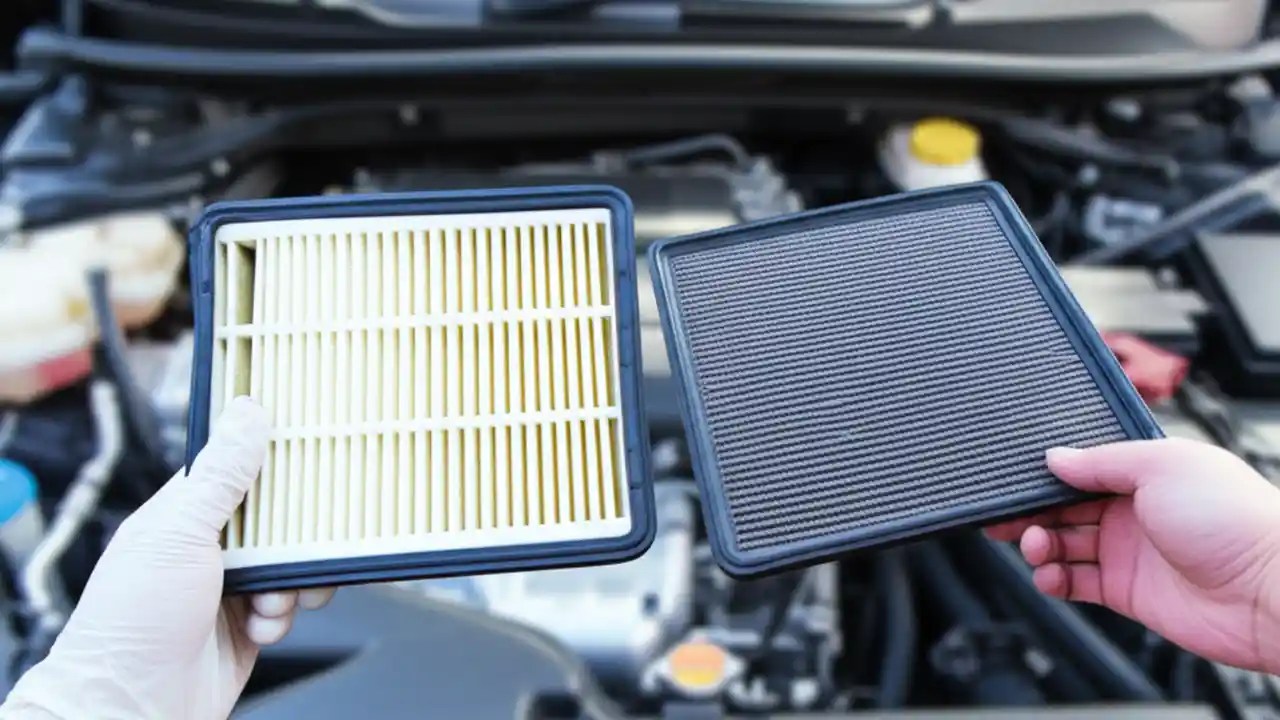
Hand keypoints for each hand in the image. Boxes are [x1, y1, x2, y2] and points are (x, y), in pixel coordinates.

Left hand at [1, 397, 332, 719]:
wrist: (132, 706)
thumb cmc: (130, 624)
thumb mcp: (180, 533)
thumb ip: (222, 473)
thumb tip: (248, 411)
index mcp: (185, 512)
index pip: (240, 467)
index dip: (275, 461)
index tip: (309, 456)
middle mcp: (209, 547)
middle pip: (278, 518)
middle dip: (295, 535)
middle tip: (292, 544)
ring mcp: (229, 587)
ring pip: (291, 564)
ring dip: (291, 583)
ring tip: (267, 597)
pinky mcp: (248, 623)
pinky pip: (290, 606)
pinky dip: (282, 617)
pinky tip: (258, 624)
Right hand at [987, 438, 1279, 673]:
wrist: (1270, 589)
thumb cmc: (1235, 518)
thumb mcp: (1162, 465)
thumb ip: (1101, 461)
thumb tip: (1055, 457)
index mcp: (1147, 472)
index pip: (1082, 469)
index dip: (1048, 476)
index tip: (1016, 482)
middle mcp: (1135, 510)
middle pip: (1065, 508)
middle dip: (1031, 511)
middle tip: (1005, 518)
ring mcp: (1131, 552)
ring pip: (1064, 545)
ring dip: (1038, 544)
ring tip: (1032, 546)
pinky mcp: (1128, 592)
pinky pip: (1076, 583)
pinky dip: (1054, 580)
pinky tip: (1047, 574)